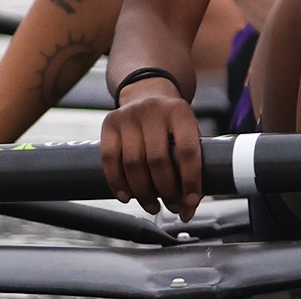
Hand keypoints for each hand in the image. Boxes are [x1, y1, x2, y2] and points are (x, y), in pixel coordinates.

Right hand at [100, 79, 203, 218]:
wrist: (147, 92)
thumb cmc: (171, 122)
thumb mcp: (188, 132)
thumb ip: (191, 167)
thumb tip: (188, 208)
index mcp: (180, 111)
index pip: (187, 150)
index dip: (190, 180)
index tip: (190, 202)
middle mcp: (153, 110)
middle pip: (157, 160)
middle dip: (166, 191)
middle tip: (172, 207)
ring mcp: (128, 115)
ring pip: (132, 163)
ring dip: (143, 192)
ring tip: (152, 205)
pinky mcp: (109, 123)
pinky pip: (109, 159)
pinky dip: (117, 182)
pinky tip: (126, 196)